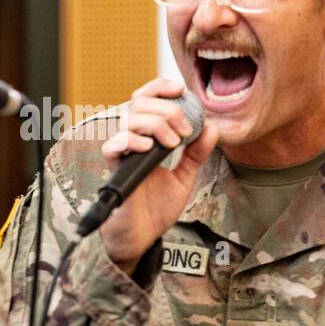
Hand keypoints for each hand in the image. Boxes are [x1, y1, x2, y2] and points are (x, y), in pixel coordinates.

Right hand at [98, 77, 218, 272]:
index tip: (180, 89)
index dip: (159, 88)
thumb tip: (212, 128)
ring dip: (156, 124)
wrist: (143, 237)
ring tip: (173, 144)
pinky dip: (132, 141)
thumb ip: (196, 154)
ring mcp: (122, 156)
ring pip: (128, 120)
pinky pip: (112, 146)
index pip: (146, 100)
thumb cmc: (156, 208)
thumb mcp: (184, 177)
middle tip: (185, 131)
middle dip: (167, 110)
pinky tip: (149, 148)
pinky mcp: (114, 172)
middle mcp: (131, 142)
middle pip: (139, 104)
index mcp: (146, 138)